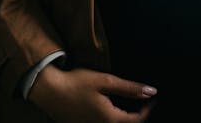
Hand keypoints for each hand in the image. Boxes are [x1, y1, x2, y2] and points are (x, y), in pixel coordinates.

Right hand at [28, 64, 157, 122]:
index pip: (136, 120)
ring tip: (128, 107)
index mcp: (109, 118)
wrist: (48, 90)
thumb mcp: (106, 81)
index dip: (147, 111)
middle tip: (142, 104)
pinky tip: (109, 110)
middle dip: (136, 117)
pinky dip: (110, 120)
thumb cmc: (76, 83)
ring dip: (122, 119)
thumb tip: (151, 92)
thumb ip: (129, 89)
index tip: (152, 100)